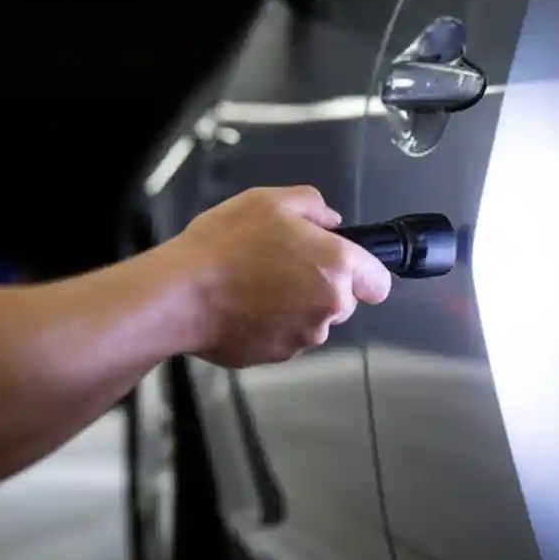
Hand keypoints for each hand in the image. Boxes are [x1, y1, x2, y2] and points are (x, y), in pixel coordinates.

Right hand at [167, 186, 391, 366]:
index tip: (345, 267)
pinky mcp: (278, 357)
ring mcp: (304, 338)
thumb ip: (312, 206)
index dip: (365, 274)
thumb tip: (331, 222)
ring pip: (312, 321)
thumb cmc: (224, 245)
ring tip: (254, 285)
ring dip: (294, 307)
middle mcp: (329, 307)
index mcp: (336, 267)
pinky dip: (270, 326)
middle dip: (320, 286)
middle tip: (280, 265)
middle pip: (342, 301)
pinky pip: (284, 339)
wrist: (179, 295)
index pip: (379, 283)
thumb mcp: (268, 202)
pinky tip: (242, 307)